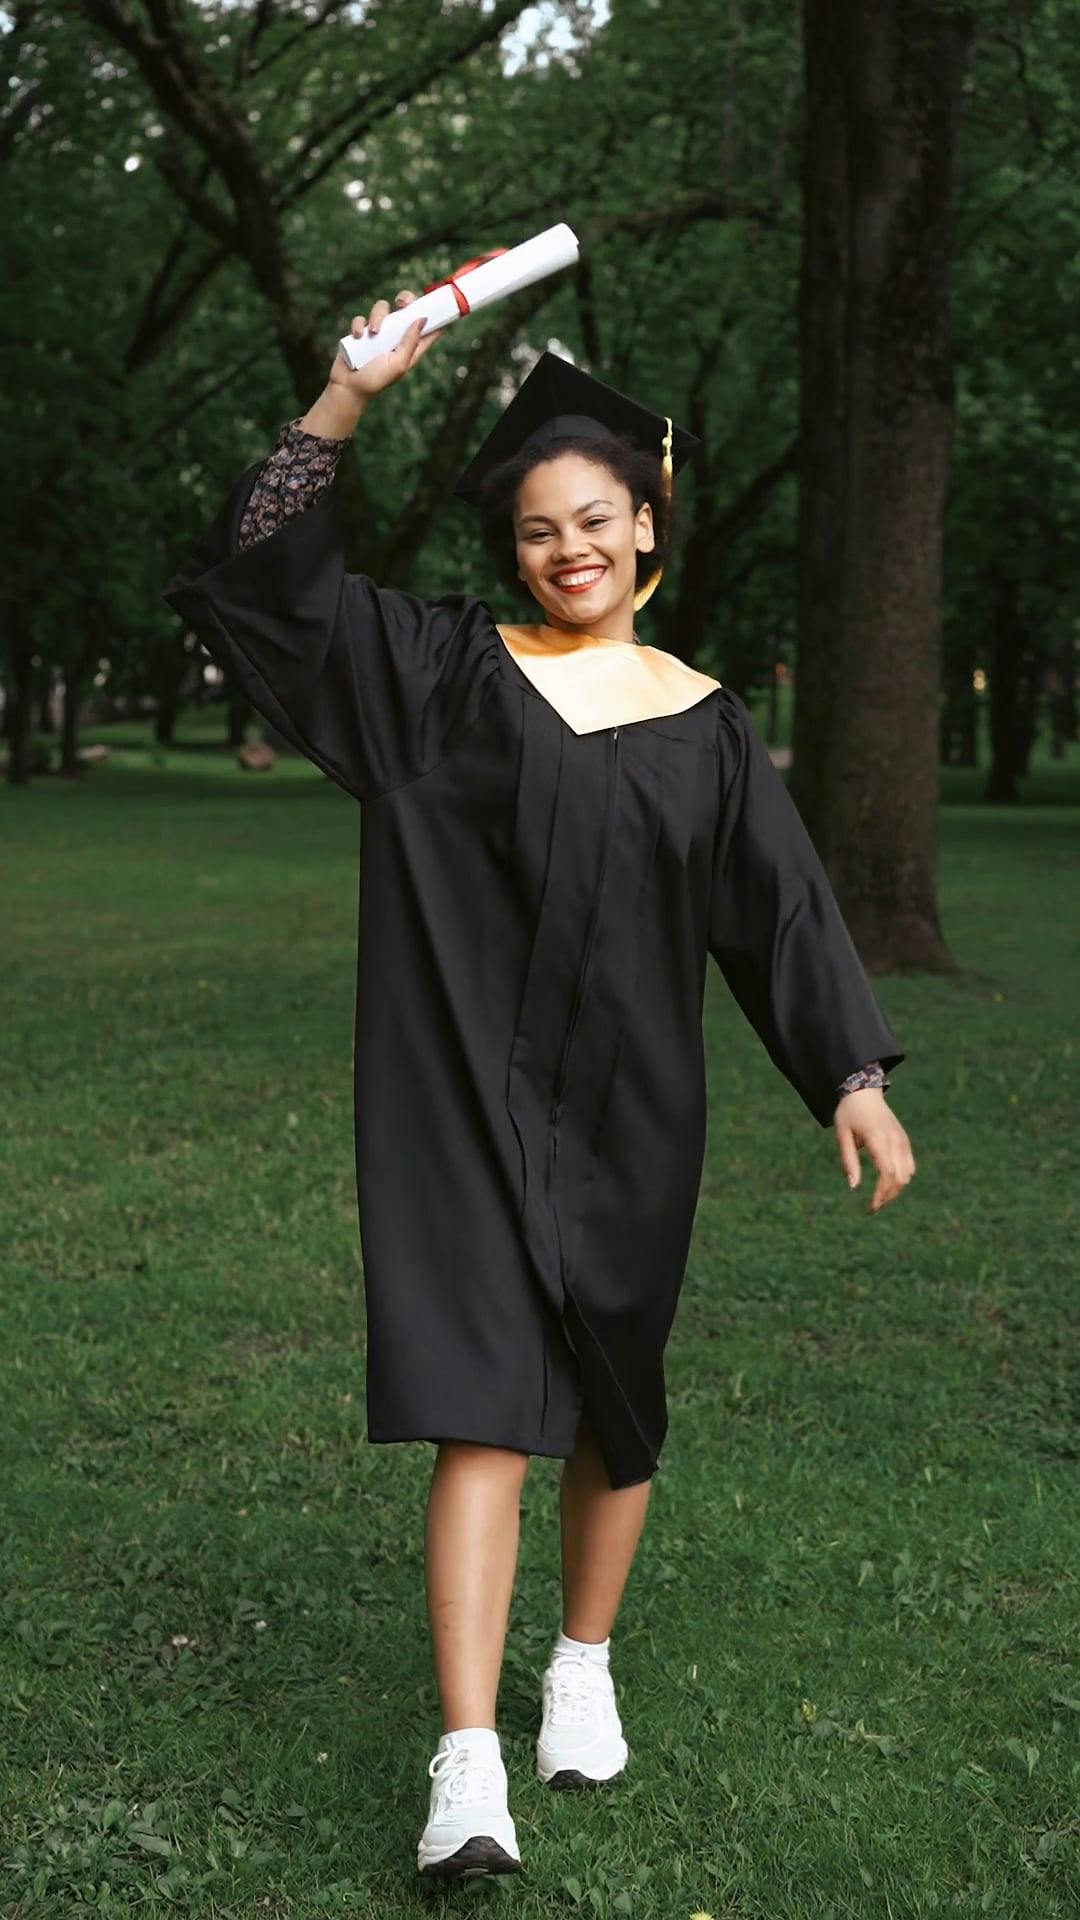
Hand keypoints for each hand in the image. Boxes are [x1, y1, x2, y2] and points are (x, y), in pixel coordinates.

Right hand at [327, 289, 438, 400]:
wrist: (348, 387)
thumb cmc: (376, 380)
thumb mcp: (398, 363)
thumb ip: (411, 342)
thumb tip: (423, 319)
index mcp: (410, 347)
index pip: (427, 329)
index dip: (435, 316)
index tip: (440, 304)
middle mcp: (395, 337)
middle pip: (405, 309)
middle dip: (406, 299)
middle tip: (403, 303)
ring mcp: (378, 333)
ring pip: (382, 309)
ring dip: (377, 316)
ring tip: (373, 333)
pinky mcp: (361, 332)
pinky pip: (361, 318)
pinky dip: (359, 325)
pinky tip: (358, 336)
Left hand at [834, 1088, 914, 1213]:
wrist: (864, 1091)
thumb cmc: (849, 1113)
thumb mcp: (842, 1135)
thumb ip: (848, 1161)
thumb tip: (853, 1188)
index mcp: (878, 1139)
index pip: (887, 1173)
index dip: (881, 1194)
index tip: (870, 1206)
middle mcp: (895, 1141)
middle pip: (899, 1178)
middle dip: (887, 1197)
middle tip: (872, 1207)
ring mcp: (902, 1141)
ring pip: (907, 1175)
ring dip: (895, 1190)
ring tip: (878, 1198)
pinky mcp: (905, 1141)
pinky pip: (910, 1166)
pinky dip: (902, 1179)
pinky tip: (888, 1184)